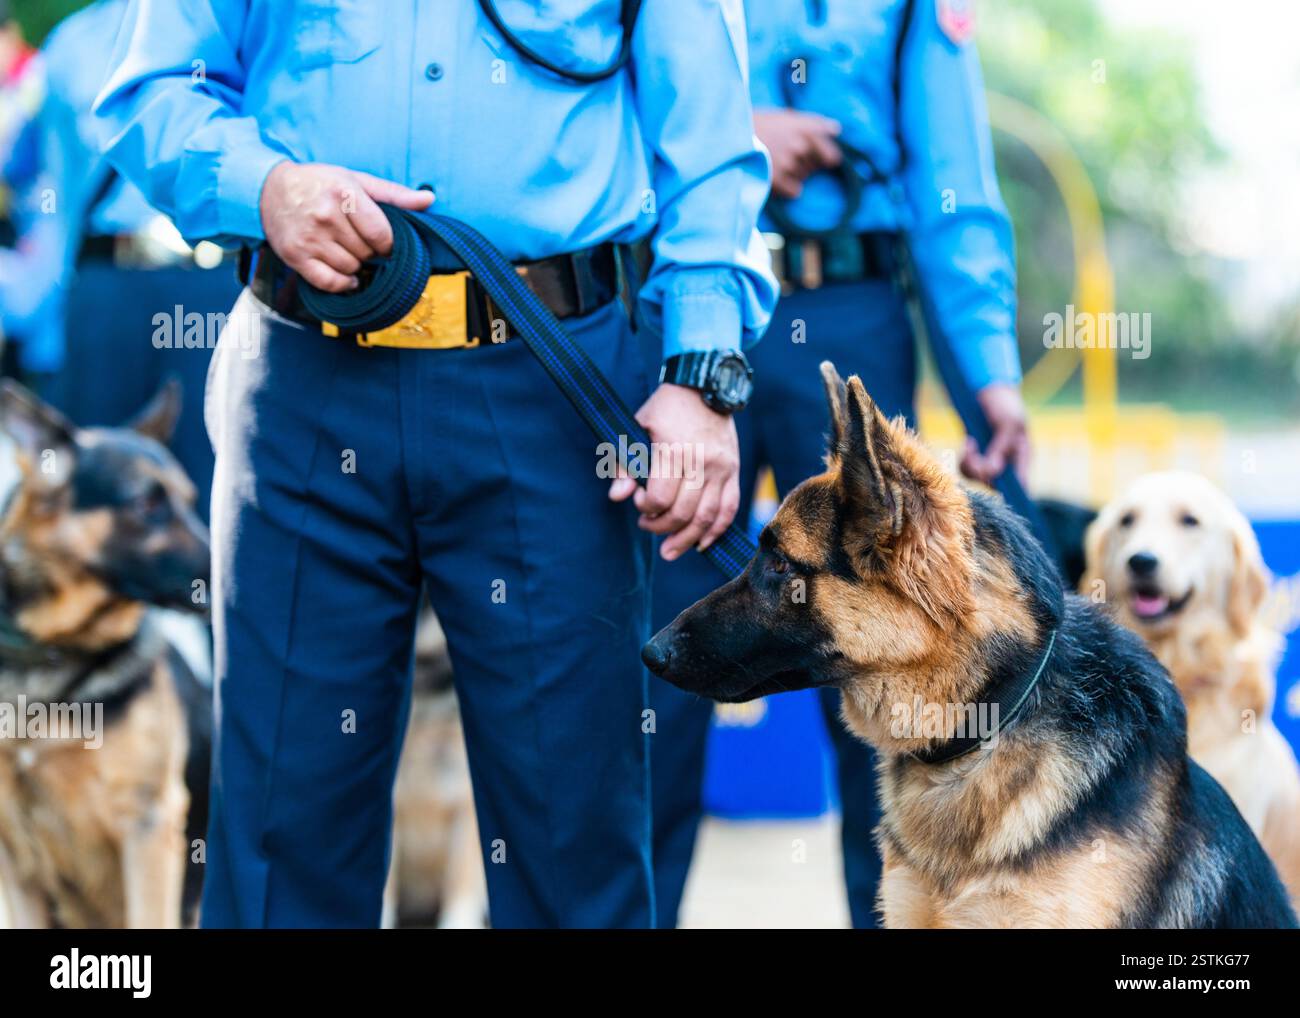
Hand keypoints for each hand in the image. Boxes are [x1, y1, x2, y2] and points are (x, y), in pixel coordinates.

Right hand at [258, 161, 433, 292]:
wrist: (269, 189)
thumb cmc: (320, 183)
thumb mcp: (356, 180)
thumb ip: (394, 193)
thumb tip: (429, 200)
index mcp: (343, 193)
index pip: (381, 234)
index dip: (388, 244)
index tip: (384, 241)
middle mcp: (325, 216)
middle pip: (366, 253)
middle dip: (369, 251)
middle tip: (358, 241)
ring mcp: (309, 238)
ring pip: (351, 268)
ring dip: (355, 265)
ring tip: (346, 249)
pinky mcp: (295, 256)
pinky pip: (330, 282)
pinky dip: (342, 283)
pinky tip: (345, 275)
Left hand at [608, 384, 740, 560]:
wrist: (704, 385)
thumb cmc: (665, 408)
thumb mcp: (637, 428)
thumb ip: (624, 463)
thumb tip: (617, 497)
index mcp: (674, 451)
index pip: (659, 498)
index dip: (644, 507)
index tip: (636, 500)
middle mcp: (701, 463)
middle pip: (683, 513)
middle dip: (661, 528)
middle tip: (647, 526)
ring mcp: (721, 469)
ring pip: (707, 517)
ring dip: (687, 539)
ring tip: (670, 551)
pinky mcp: (733, 471)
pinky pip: (729, 508)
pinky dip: (716, 530)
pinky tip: (702, 543)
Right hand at [753, 108, 843, 198]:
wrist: (727, 135)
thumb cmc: (755, 124)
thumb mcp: (783, 115)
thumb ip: (810, 122)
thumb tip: (836, 128)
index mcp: (804, 126)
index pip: (831, 146)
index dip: (830, 155)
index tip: (827, 160)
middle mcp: (801, 144)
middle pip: (818, 164)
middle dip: (807, 162)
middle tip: (788, 156)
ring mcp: (790, 163)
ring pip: (805, 176)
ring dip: (795, 173)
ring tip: (776, 163)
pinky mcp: (778, 180)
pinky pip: (795, 191)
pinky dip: (787, 188)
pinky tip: (775, 177)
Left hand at [960, 382, 1030, 485]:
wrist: (987, 390)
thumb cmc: (1005, 404)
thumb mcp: (1007, 423)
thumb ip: (1001, 448)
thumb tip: (991, 472)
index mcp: (1023, 457)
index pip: (1020, 485)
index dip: (1009, 492)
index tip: (994, 487)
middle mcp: (1008, 462)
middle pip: (994, 483)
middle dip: (980, 472)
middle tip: (972, 454)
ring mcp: (991, 460)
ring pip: (978, 477)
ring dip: (970, 464)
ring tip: (970, 444)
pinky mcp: (976, 455)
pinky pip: (967, 467)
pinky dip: (965, 458)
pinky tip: (968, 442)